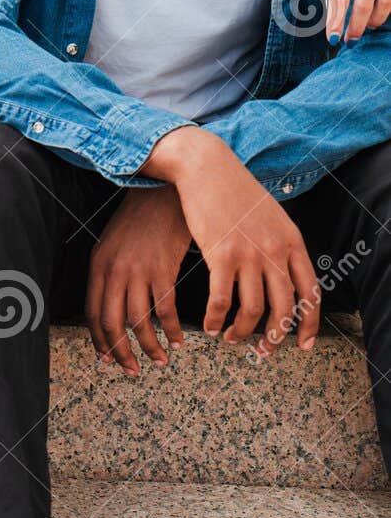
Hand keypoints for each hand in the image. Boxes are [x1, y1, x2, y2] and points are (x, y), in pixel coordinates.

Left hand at [86, 186, 191, 373]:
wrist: (164, 190)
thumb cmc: (141, 217)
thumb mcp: (114, 242)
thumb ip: (111, 271)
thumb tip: (115, 305)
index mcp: (98, 264)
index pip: (93, 313)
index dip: (100, 340)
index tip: (108, 358)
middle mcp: (114, 269)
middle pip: (112, 323)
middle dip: (122, 353)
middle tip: (133, 371)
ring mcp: (138, 269)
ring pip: (139, 321)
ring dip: (150, 347)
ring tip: (161, 360)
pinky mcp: (163, 268)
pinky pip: (166, 310)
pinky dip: (173, 330)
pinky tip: (179, 340)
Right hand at [144, 126, 320, 353]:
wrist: (207, 166)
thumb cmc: (234, 189)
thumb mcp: (271, 214)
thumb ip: (280, 243)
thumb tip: (282, 272)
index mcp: (291, 241)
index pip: (309, 292)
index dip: (308, 324)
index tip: (301, 345)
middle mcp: (274, 250)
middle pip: (283, 308)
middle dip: (274, 338)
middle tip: (263, 351)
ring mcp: (248, 253)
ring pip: (251, 310)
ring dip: (241, 332)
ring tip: (229, 339)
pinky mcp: (221, 254)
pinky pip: (220, 300)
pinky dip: (215, 319)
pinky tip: (209, 325)